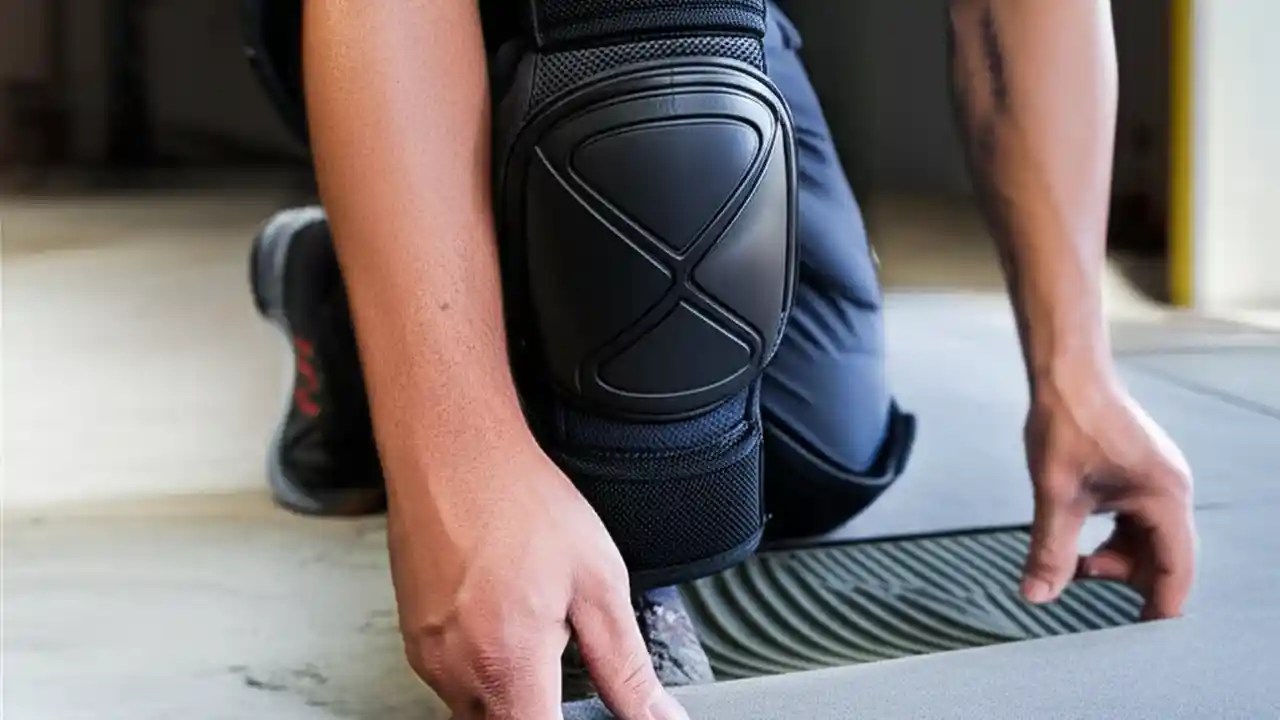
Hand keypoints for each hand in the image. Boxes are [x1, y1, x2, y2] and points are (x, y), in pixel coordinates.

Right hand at [385, 442, 686, 719]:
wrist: (452, 451)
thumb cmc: (518, 501)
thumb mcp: (598, 582)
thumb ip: (626, 665)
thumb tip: (657, 714)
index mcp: (507, 667)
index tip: (589, 711)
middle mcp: (456, 673)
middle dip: (543, 710)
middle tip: (564, 654)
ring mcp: (427, 657)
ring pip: (477, 709)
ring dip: (513, 691)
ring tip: (535, 628)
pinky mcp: (413, 638)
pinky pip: (452, 678)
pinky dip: (485, 666)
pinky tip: (505, 618)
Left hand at [1021, 368, 1195, 619]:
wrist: (1066, 373)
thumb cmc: (1065, 425)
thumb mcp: (1055, 495)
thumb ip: (1050, 550)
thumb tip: (1036, 596)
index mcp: (1164, 498)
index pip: (1176, 570)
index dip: (1157, 606)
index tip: (1136, 638)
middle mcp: (1171, 491)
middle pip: (1163, 558)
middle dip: (1125, 577)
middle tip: (1080, 578)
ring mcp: (1158, 481)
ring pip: (1145, 541)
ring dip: (1113, 558)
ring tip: (1073, 558)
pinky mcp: (1139, 474)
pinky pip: (1134, 520)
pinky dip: (1110, 536)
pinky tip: (1076, 537)